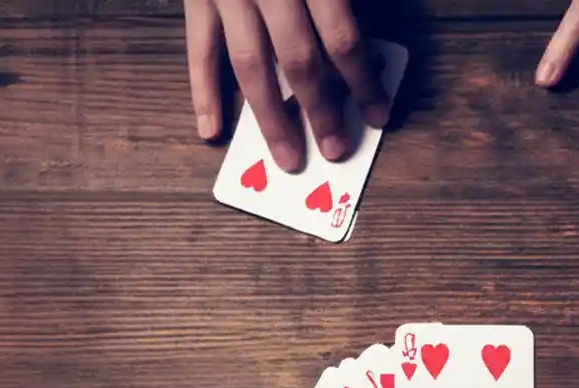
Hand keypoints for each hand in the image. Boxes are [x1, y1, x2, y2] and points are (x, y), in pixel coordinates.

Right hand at [184, 0, 389, 169]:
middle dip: (321, 110)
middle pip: (299, 60)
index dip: (364, 81)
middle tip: (336, 150)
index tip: (380, 115)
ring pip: (250, 64)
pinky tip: (211, 130)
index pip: (343, 38)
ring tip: (287, 158)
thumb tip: (369, 39)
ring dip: (269, 117)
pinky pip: (198, 47)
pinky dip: (202, 90)